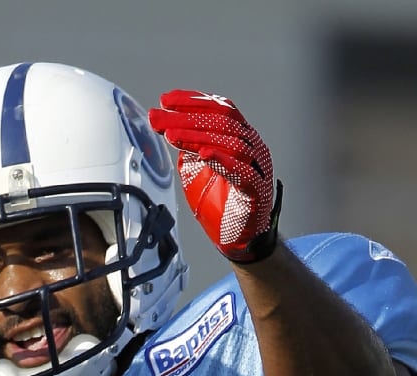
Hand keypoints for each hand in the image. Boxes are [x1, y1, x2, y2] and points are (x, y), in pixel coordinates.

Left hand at [147, 89, 281, 262]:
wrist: (237, 235)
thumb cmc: (219, 199)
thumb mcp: (194, 166)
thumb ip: (185, 145)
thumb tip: (161, 122)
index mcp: (240, 136)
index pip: (219, 109)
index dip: (192, 101)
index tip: (165, 100)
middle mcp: (252, 146)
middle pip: (221, 122)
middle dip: (185, 118)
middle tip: (158, 117)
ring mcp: (258, 167)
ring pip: (230, 142)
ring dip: (197, 137)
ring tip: (171, 135)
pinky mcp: (257, 190)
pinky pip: (243, 171)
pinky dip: (223, 160)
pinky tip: (204, 154)